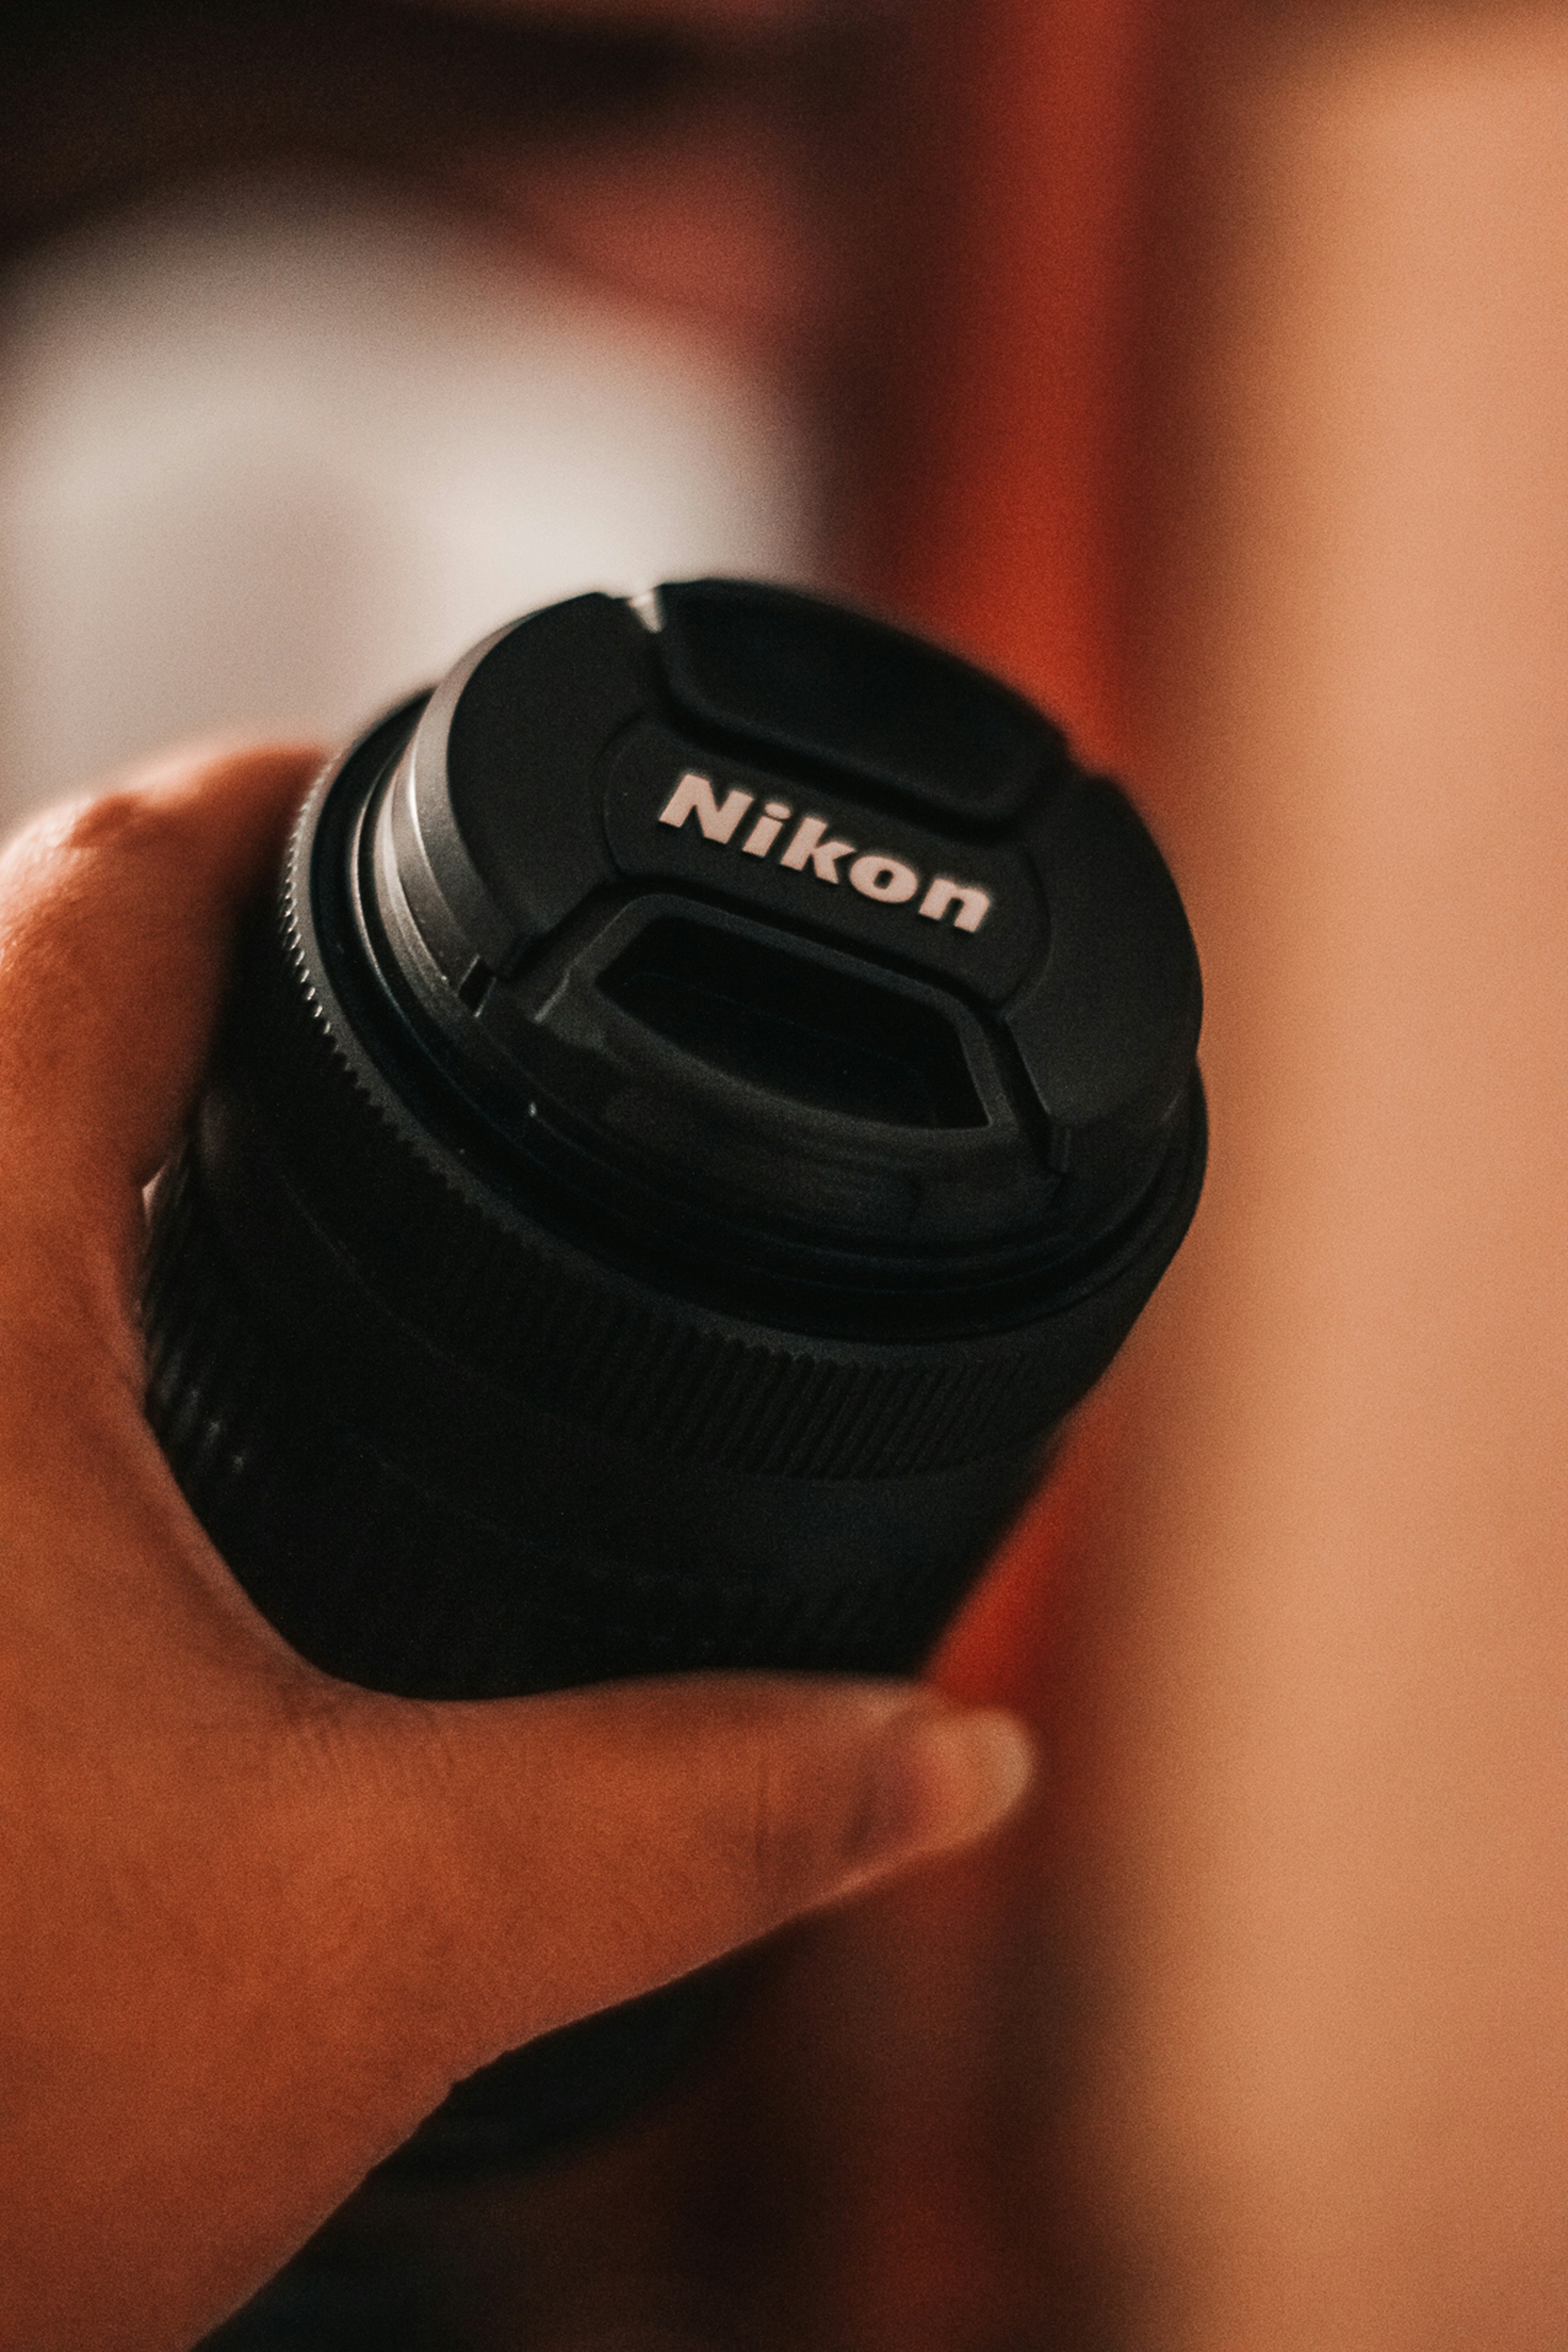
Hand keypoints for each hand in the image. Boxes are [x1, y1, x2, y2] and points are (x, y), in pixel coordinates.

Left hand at [0, 741, 1032, 2351]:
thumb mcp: (394, 1933)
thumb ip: (711, 1808)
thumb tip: (963, 1760)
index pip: (105, 897)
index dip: (268, 803)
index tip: (393, 785)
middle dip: (176, 943)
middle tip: (357, 970)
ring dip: (81, 1101)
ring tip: (264, 1135)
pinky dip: (26, 1258)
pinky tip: (119, 1362)